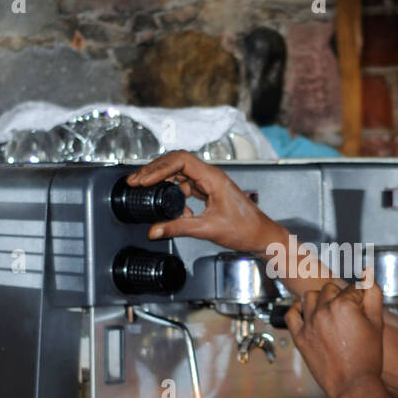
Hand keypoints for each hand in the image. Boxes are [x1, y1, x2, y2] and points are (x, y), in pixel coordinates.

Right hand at [126, 150, 282, 251]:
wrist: (261, 236)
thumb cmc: (245, 229)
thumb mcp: (208, 229)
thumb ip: (178, 228)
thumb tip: (155, 230)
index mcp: (213, 177)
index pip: (180, 161)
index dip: (159, 168)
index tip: (144, 180)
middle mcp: (211, 176)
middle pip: (176, 163)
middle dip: (155, 171)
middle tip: (136, 182)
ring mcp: (209, 183)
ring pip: (179, 174)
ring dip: (163, 182)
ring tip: (147, 192)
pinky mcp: (209, 192)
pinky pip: (186, 187)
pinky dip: (175, 196)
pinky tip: (173, 210)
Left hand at [286, 267, 389, 397]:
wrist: (353, 385)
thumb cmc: (367, 358)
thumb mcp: (377, 323)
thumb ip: (373, 294)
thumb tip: (367, 275)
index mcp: (343, 305)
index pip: (353, 289)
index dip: (361, 298)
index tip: (363, 309)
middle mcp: (323, 310)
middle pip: (331, 289)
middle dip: (341, 297)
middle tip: (349, 313)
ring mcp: (309, 323)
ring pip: (311, 296)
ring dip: (321, 300)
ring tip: (331, 312)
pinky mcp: (300, 337)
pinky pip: (291, 314)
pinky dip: (297, 309)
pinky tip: (307, 313)